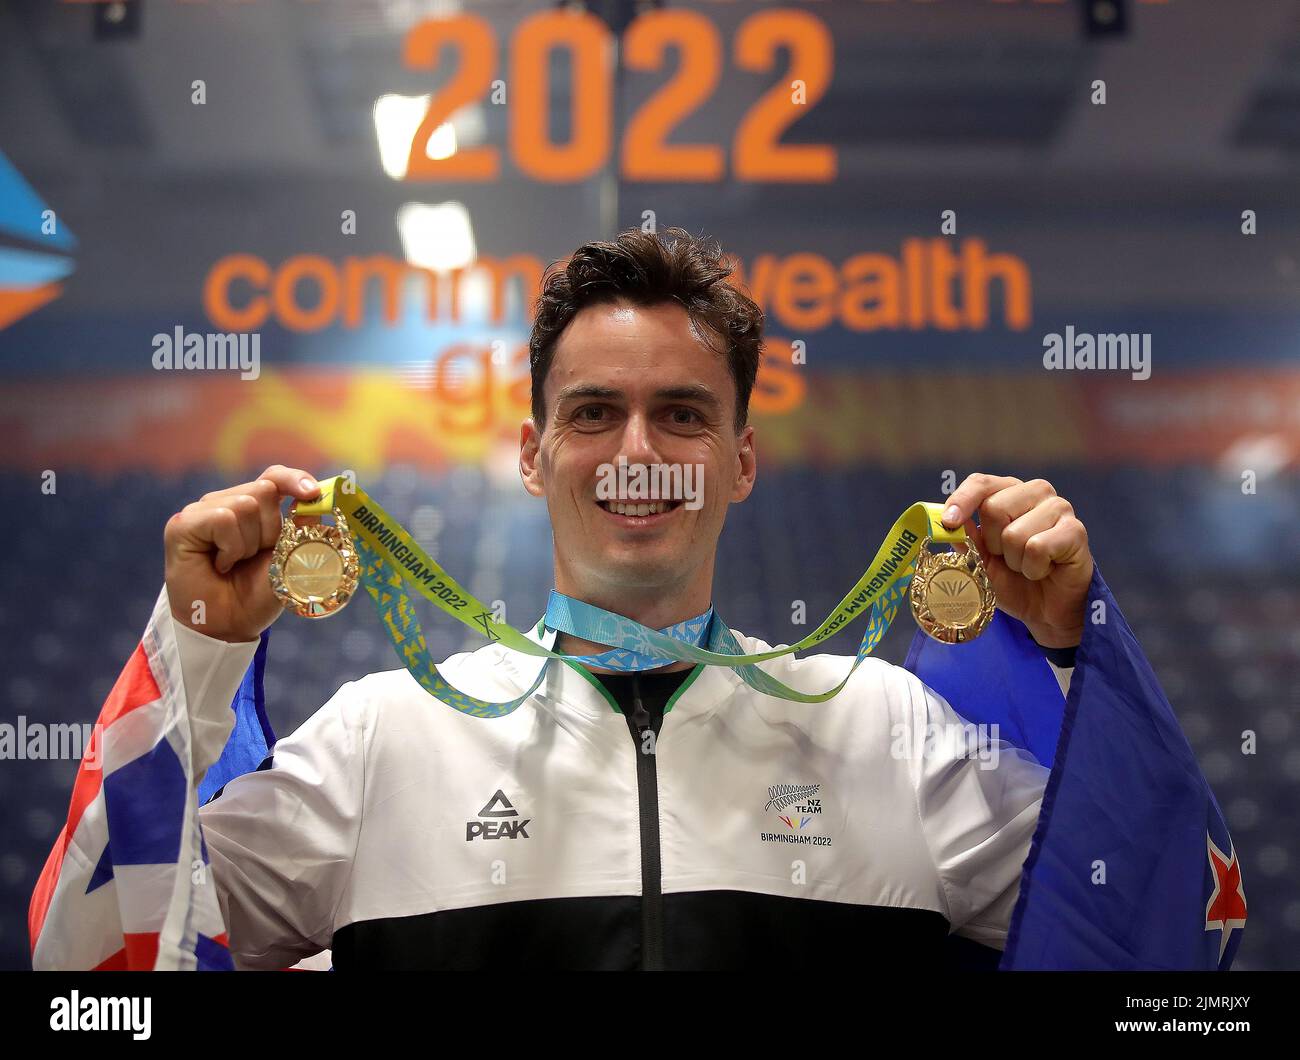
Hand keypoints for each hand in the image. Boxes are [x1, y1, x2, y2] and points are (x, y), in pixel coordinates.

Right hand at [164, 464, 321, 642]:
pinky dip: (230, 546)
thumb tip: (316, 500)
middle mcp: (226, 502)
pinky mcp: (182, 524)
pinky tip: (220, 564)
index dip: (294, 479)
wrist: (229, 625)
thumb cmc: (256, 593)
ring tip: (234, 563)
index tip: (313, 493)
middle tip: (255, 557)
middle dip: (271, 529)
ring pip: (245, 504)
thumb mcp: (288, 558)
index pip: (274, 476)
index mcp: (252, 508)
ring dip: (249, 543)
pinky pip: (222, 518)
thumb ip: (301, 528)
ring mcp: (201, 511)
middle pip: (264, 490)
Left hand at [939, 473, 1093, 648]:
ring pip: (1014, 533)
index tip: (949, 522)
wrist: (1046, 610)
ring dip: (1015, 561)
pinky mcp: (1075, 530)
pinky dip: (1033, 568)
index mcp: (1009, 492)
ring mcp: (1059, 508)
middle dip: (992, 544)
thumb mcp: (979, 559)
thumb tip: (947, 522)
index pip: (980, 483)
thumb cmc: (1013, 579)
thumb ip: (965, 537)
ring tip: (1027, 565)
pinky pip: (1037, 548)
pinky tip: (1045, 570)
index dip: (961, 501)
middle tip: (1007, 558)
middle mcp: (1035, 492)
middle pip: (993, 508)